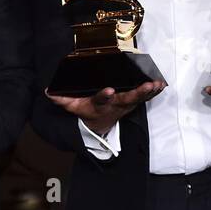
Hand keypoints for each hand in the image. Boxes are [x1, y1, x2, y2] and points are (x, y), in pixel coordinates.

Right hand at [46, 82, 165, 137]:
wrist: (99, 125)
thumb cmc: (87, 111)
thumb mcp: (73, 107)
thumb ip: (62, 99)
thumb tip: (48, 92)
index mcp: (99, 104)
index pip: (101, 100)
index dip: (105, 96)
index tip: (109, 90)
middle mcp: (115, 105)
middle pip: (127, 99)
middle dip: (137, 93)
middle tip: (147, 86)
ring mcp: (126, 104)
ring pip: (139, 98)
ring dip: (149, 92)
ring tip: (158, 84)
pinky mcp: (133, 102)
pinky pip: (145, 97)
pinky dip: (154, 91)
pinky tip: (161, 84)